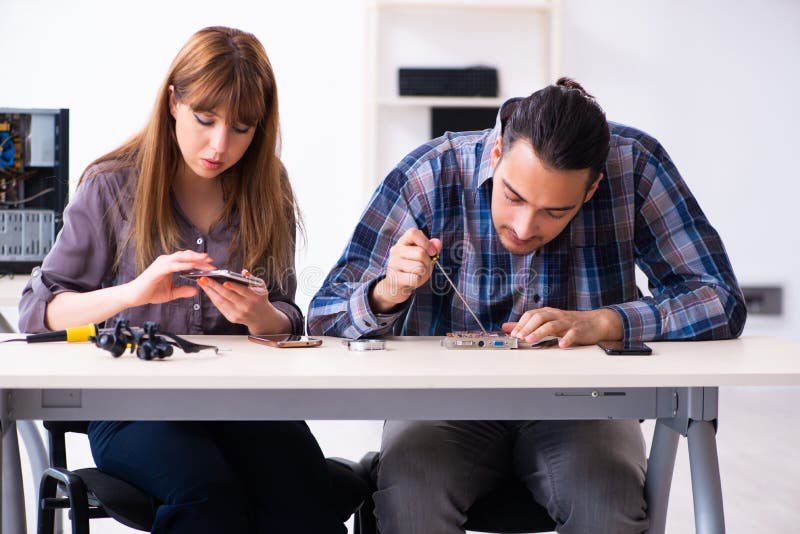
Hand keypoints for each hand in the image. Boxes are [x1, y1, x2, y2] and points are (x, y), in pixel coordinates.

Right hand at [123, 250, 214, 306]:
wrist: (134, 296)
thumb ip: (183, 290)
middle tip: (212, 262)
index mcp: (169, 264)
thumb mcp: (171, 293)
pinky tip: (193, 266)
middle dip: (200, 258)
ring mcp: (161, 264)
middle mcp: (166, 261)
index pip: (187, 259)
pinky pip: (173, 265)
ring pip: (181, 258)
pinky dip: (184, 265)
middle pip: (186, 256)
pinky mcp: (157, 270)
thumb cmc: (150, 292)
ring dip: (194, 259)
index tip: (211, 264)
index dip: (199, 260)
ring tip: (206, 260)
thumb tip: (196, 290)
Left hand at [196, 269, 290, 333]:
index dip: (234, 287)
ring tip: (202, 282)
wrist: (260, 317)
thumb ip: (252, 278)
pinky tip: (207, 290)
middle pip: (228, 296)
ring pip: (221, 301)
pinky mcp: (232, 318)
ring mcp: (238, 313)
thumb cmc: (259, 298)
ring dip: (210, 291)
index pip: (243, 291)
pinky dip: (212, 298)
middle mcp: (246, 306)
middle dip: (215, 286)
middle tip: (204, 279)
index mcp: (255, 297)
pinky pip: (220, 306)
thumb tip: (243, 272)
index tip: (225, 282)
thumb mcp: (261, 286)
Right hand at [369, 229, 441, 313]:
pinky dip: (418, 282)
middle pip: (420, 253)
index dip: (426, 242)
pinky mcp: (394, 278)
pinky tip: (411, 282)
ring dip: (423, 273)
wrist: (396, 287)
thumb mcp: (423, 258)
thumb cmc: (412, 270)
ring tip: (416, 275)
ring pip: (419, 267)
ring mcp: (393, 264)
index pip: (413, 233)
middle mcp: (395, 251)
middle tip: (423, 268)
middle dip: (428, 263)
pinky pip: (415, 279)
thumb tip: (437, 242)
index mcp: (403, 242)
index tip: (433, 252)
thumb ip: (431, 249)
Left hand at [502, 308, 622, 347]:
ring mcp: (567, 323)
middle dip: (528, 327)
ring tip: (531, 340)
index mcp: (548, 313)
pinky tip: (561, 344)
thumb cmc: (570, 323)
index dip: (521, 323)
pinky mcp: (579, 331)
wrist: (595, 322)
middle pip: (540, 318)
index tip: (513, 333)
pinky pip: (572, 334)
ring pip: (552, 325)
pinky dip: (566, 339)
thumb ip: (527, 324)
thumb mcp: (548, 321)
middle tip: (519, 337)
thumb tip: (507, 327)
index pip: (531, 315)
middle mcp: (556, 316)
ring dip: (540, 332)